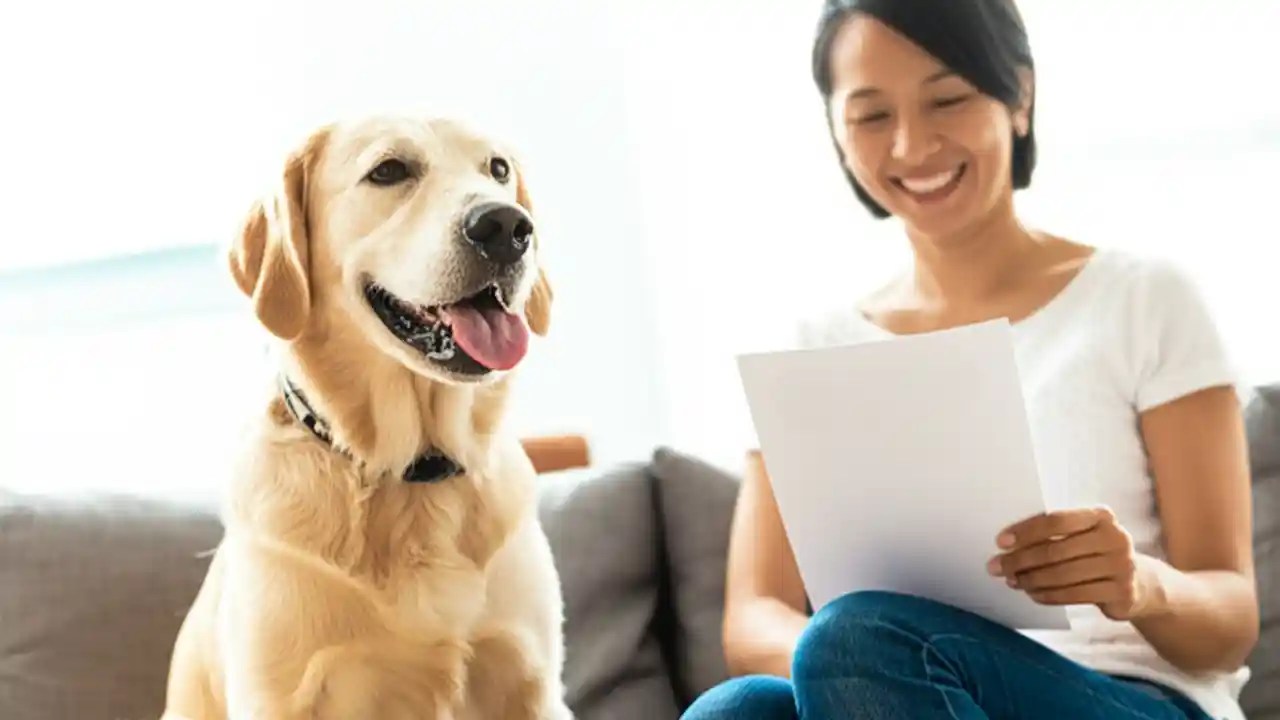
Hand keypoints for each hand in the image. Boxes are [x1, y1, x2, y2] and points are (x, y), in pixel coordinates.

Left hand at [988, 506, 1156, 620]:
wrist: (1139, 582)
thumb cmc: (1094, 552)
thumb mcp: (1081, 535)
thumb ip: (1053, 535)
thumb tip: (1007, 545)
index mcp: (1101, 515)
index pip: (1056, 520)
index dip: (1025, 531)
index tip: (1001, 542)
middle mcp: (1115, 537)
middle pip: (1055, 549)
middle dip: (1020, 560)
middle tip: (996, 567)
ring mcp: (1121, 566)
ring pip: (1062, 575)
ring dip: (1030, 580)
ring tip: (1012, 581)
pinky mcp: (1121, 592)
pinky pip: (1074, 595)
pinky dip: (1047, 595)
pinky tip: (1032, 594)